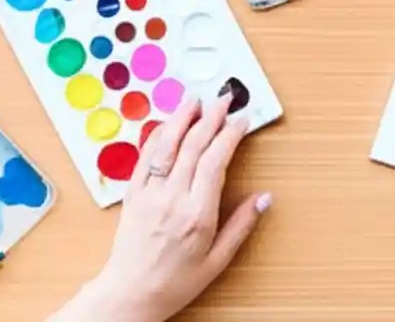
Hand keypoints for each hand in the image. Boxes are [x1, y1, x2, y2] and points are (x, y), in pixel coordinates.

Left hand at [54, 95, 270, 321]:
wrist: (131, 294)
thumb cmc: (175, 282)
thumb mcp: (218, 260)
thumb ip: (241, 225)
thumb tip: (264, 198)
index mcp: (197, 215)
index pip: (215, 162)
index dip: (229, 136)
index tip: (240, 121)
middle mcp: (171, 199)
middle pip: (192, 147)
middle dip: (210, 118)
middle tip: (223, 100)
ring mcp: (148, 195)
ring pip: (165, 146)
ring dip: (181, 119)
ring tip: (194, 100)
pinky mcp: (132, 195)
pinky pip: (144, 158)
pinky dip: (156, 137)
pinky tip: (166, 125)